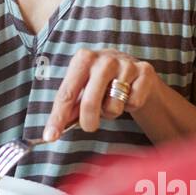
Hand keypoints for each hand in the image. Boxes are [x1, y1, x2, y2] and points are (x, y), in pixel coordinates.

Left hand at [44, 48, 160, 139]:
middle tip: (89, 126)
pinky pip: (133, 103)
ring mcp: (126, 64)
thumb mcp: (84, 87)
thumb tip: (54, 130)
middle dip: (88, 121)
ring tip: (113, 101)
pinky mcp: (145, 72)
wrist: (135, 70)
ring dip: (111, 112)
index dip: (58, 117)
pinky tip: (129, 95)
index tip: (50, 136)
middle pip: (89, 102)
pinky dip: (130, 106)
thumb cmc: (102, 82)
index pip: (66, 93)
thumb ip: (70, 106)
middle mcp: (104, 58)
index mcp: (83, 59)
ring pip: (114, 106)